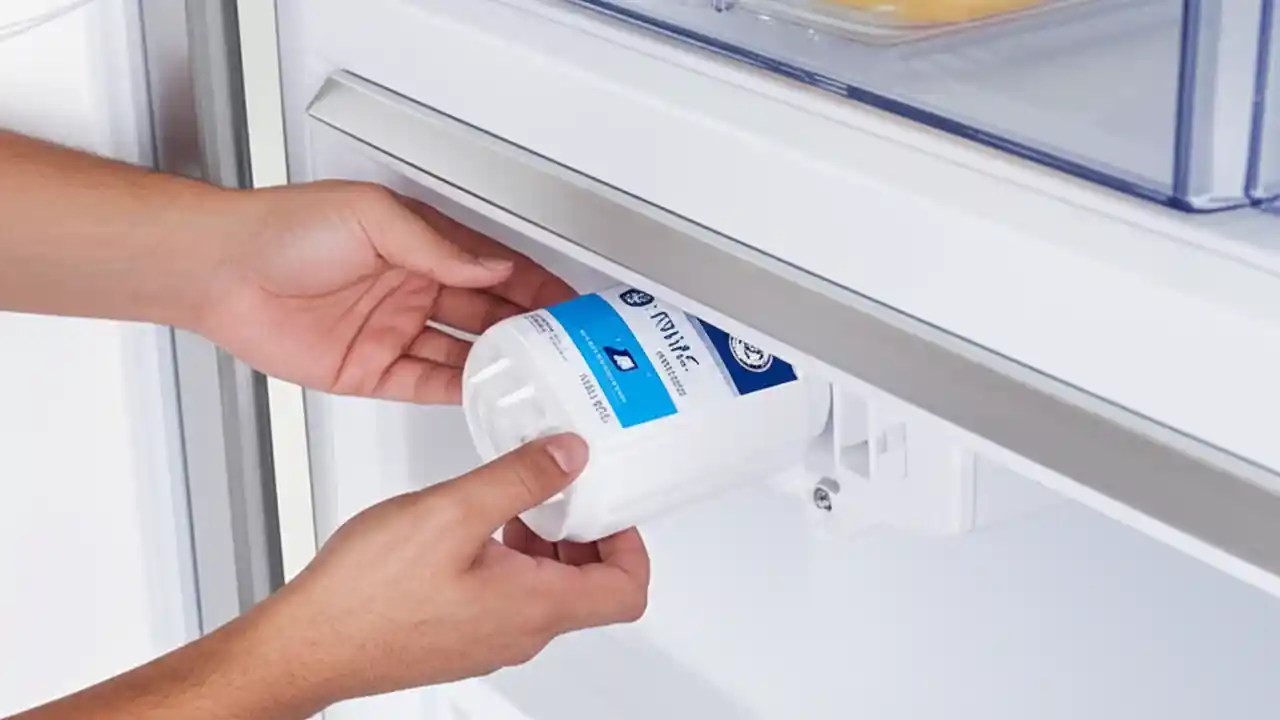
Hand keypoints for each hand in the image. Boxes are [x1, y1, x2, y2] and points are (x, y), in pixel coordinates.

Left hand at [198, 181, 574, 403]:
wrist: (219, 272)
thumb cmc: (282, 228)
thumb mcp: (372, 216)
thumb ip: (437, 247)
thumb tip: (492, 265)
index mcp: (421, 245)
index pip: (496, 267)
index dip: (536, 284)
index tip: (571, 302)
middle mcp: (413, 289)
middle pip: (488, 315)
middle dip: (530, 331)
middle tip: (570, 350)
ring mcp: (395, 332)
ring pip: (464, 354)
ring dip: (501, 365)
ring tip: (541, 380)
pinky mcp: (372, 372)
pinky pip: (428, 385)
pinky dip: (460, 393)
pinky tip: (490, 397)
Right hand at [242, 433, 648, 707]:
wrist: (309, 643)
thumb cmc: (368, 593)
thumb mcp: (453, 510)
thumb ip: (520, 478)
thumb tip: (570, 456)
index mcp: (535, 605)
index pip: (627, 589)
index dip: (630, 541)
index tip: (608, 500)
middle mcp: (522, 631)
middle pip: (592, 589)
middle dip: (586, 532)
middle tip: (564, 490)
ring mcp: (491, 638)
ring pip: (548, 590)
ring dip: (546, 542)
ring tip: (516, 501)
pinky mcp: (462, 636)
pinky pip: (511, 596)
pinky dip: (512, 557)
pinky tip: (474, 526)